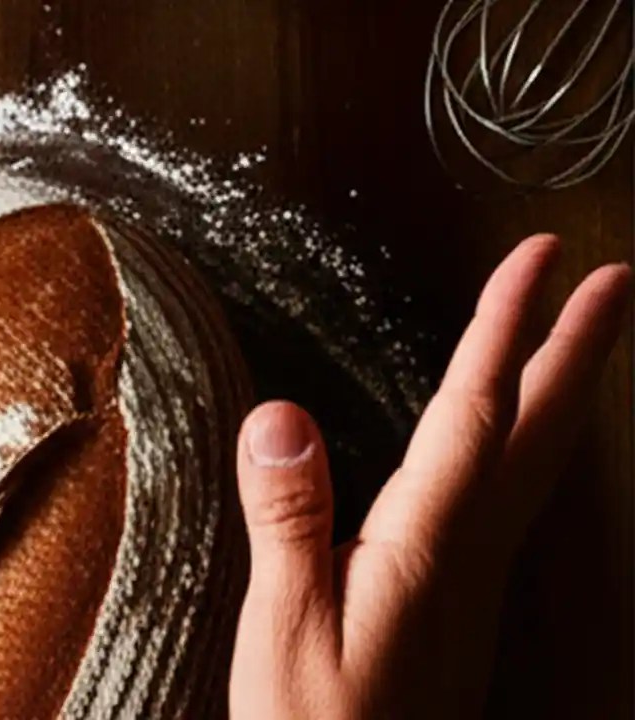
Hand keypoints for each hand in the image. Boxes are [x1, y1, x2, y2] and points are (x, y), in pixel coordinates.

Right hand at [229, 235, 631, 717]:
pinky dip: (527, 444)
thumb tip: (281, 414)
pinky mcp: (454, 601)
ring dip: (560, 391)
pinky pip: (507, 498)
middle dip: (577, 349)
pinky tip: (509, 447)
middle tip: (614, 278)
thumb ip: (290, 519)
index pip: (474, 415)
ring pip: (533, 466)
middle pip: (537, 434)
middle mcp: (467, 554)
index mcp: (429, 547)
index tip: (537, 257)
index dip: (505, 330)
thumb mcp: (287, 625)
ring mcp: (468, 580)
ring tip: (574, 342)